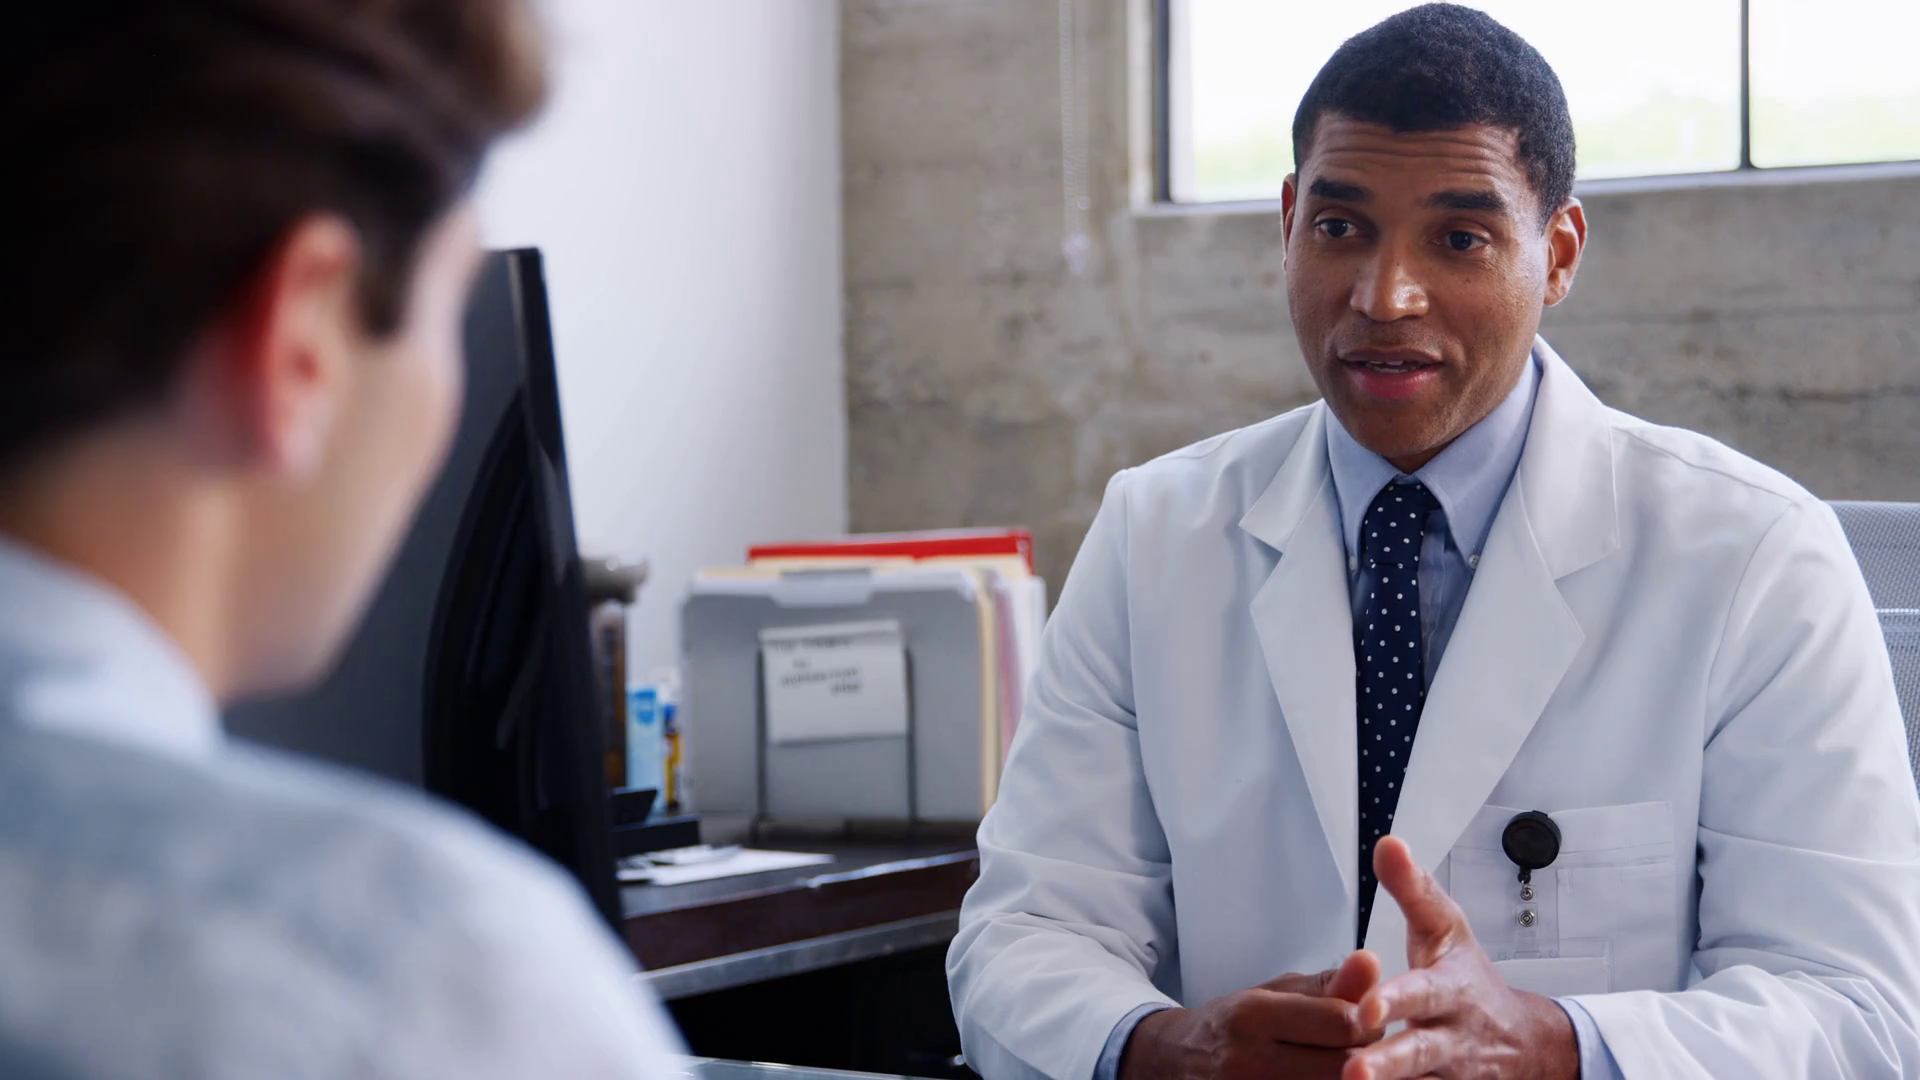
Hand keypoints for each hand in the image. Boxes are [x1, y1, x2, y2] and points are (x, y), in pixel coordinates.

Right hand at [1121, 950, 1383, 1079]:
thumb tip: (1371, 962)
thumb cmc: (1237, 1026)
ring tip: (1350, 1066)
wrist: (1177, 1064)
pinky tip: (1327, 1076)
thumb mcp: (1274, 993)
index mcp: (1254, 1015)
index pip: (1340, 1022)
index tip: (1370, 1019)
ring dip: (1350, 1077)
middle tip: (1365, 1050)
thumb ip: (1328, 985)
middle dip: (1367, 1058)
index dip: (1368, 1021)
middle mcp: (1249, 1060)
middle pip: (1343, 1066)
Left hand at [1342, 837, 1578, 1079]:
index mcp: (1449, 990)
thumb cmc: (1468, 979)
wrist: (1522, 1042)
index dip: (1395, 1001)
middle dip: (1388, 1063)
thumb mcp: (1446, 928)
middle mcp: (1451, 1038)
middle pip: (1419, 1054)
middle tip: (1353, 1071)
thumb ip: (1413, 890)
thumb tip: (1387, 843)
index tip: (1365, 1008)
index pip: (1422, 993)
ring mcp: (1448, 1075)